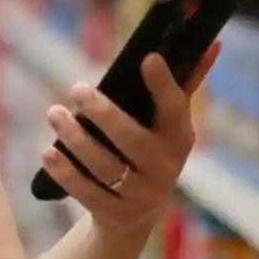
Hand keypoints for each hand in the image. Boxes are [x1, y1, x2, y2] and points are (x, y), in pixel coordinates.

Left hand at [39, 42, 220, 233]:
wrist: (136, 213)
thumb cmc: (150, 149)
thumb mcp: (168, 123)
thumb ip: (183, 84)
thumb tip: (211, 43)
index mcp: (179, 138)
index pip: (175, 109)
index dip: (164, 85)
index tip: (147, 58)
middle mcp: (165, 169)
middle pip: (132, 141)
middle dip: (104, 114)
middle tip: (76, 88)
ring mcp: (141, 196)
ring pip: (105, 167)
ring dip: (76, 139)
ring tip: (54, 113)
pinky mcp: (115, 215)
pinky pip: (86, 193)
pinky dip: (66, 173)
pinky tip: (48, 153)